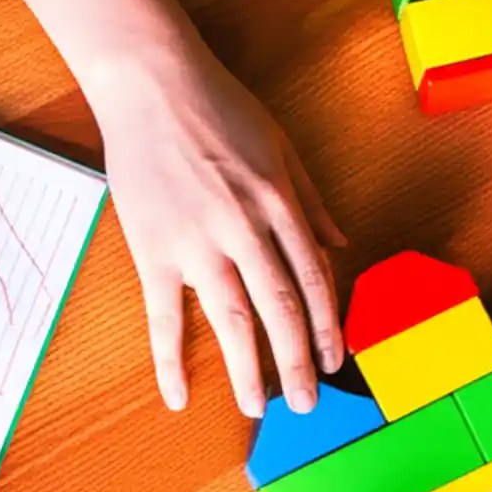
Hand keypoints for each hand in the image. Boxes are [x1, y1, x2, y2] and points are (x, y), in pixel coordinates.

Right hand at [97, 45, 345, 417]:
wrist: (149, 83)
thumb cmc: (219, 109)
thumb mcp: (282, 148)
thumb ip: (312, 203)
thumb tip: (341, 245)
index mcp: (279, 202)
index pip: (312, 278)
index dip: (327, 325)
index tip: (336, 360)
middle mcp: (243, 227)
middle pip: (279, 308)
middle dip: (297, 361)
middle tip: (307, 404)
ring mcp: (195, 242)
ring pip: (229, 319)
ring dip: (247, 369)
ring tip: (260, 407)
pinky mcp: (152, 249)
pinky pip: (163, 315)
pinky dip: (169, 359)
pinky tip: (177, 394)